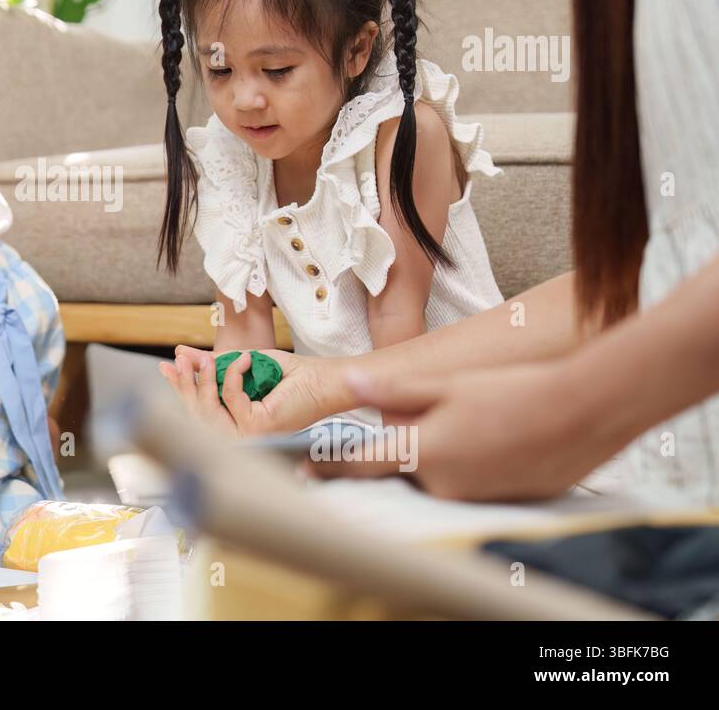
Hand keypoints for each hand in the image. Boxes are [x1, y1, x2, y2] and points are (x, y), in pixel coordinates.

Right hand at [159, 345, 354, 434]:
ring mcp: (249, 435)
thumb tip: (182, 352)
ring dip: (202, 382)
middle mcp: (239, 435)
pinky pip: (232, 400)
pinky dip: (233, 376)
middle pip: (197, 415)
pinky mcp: (259, 426)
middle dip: (184, 385)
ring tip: (204, 359)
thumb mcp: (242, 363)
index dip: (179, 389)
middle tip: (179, 359)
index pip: (198, 411)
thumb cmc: (289, 375)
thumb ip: (213, 363)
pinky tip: (242, 359)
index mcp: (234, 424)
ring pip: (209, 413)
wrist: (322, 379)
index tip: (167, 366)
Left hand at [308, 359, 608, 500]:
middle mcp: (440, 487)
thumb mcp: (446, 383)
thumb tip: (349, 384)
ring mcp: (469, 500)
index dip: (328, 464)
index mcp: (422, 453)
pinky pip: (462, 483)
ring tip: (478, 417)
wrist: (586, 413)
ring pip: (432, 472)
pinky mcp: (495, 504)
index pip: (359, 465)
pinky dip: (466, 462)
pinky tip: (495, 434)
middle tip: (444, 406)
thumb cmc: (514, 392)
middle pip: (400, 463)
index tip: (302, 467)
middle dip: (407, 437)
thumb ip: (393, 390)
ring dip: (437, 449)